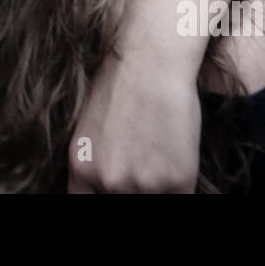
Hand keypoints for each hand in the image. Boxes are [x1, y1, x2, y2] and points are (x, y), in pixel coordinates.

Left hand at [69, 55, 200, 192]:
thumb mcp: (91, 128)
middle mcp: (109, 182)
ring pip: (154, 200)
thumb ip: (97, 164)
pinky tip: (177, 156)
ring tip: (159, 152)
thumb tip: (106, 186)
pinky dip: (181, 182)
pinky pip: (181, 196)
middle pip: (122, 203)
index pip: (86, 205)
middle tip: (142, 164)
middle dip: (134, 189)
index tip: (118, 188)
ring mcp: (144, 184)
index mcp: (82, 169)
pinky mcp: (178, 180)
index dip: (105, 196)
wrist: (153, 60)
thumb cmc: (123, 84)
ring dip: (159, 186)